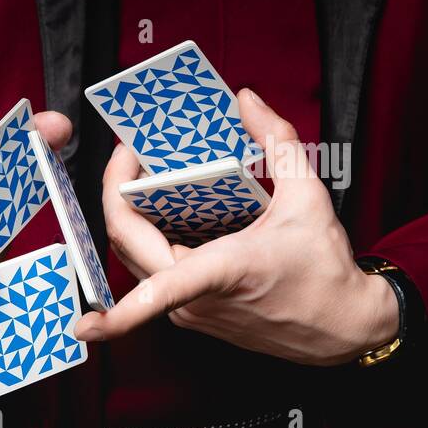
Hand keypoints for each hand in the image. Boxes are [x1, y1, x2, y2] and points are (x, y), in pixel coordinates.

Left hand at [76, 90, 399, 365]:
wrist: (344, 327)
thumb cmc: (327, 271)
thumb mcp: (310, 196)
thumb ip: (278, 140)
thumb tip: (247, 100)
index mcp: (222, 274)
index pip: (160, 295)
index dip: (115, 314)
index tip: (83, 322)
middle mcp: (198, 302)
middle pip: (128, 249)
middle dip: (116, 196)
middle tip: (130, 153)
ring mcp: (193, 313)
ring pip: (138, 260)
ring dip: (134, 216)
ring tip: (148, 170)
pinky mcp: (196, 316)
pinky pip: (156, 271)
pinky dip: (155, 236)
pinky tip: (173, 205)